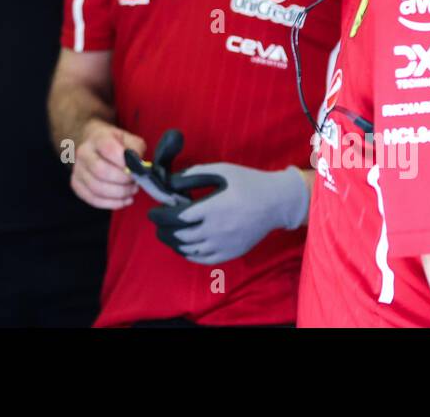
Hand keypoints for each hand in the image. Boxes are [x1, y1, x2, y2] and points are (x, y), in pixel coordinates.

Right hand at [70, 118, 144, 209]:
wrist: (93, 142)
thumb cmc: (114, 142)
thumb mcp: (129, 138)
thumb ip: (136, 150)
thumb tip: (139, 167)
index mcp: (98, 138)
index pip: (110, 150)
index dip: (125, 164)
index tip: (137, 170)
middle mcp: (84, 153)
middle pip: (101, 172)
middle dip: (123, 181)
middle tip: (135, 183)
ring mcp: (77, 169)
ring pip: (97, 188)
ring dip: (119, 194)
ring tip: (131, 191)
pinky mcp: (76, 184)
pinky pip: (92, 199)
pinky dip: (111, 203)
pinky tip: (123, 201)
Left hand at [148, 163, 309, 264]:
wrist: (276, 203)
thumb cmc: (249, 183)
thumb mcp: (222, 170)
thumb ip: (194, 174)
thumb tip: (171, 181)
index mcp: (212, 208)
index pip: (176, 217)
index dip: (160, 216)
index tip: (153, 212)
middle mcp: (216, 230)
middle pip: (179, 235)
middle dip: (163, 229)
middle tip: (157, 223)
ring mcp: (223, 244)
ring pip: (189, 250)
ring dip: (173, 242)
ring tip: (167, 234)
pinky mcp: (230, 253)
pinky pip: (203, 259)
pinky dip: (189, 254)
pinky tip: (184, 247)